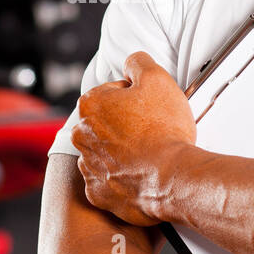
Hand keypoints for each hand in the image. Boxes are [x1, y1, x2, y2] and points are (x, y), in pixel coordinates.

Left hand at [71, 51, 195, 226]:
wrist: (171, 179)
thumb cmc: (164, 131)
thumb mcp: (157, 78)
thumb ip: (138, 62)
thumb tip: (132, 61)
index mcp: (91, 105)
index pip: (111, 92)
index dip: (134, 97)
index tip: (149, 107)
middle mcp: (81, 136)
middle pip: (105, 122)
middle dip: (124, 123)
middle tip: (152, 129)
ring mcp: (88, 166)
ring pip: (105, 151)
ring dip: (121, 150)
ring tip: (149, 153)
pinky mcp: (97, 192)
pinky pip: (107, 179)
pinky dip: (121, 176)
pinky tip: (140, 172)